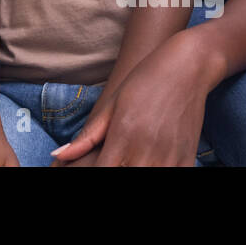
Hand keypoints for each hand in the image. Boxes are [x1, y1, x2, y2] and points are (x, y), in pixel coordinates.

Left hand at [50, 36, 209, 166]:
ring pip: (149, 179)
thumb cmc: (144, 81)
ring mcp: (170, 157)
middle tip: (107, 162)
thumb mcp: (113, 104)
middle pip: (124, 176)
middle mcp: (147, 150)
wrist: (187, 66)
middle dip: (111, 172)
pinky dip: (159, 175)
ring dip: (135, 172)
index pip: (102, 171)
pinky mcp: (187, 159)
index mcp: (123, 135)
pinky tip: (148, 165)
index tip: (86, 168)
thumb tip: (58, 156)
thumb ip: (88, 135)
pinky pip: (174, 177)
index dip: (91, 173)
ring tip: (128, 162)